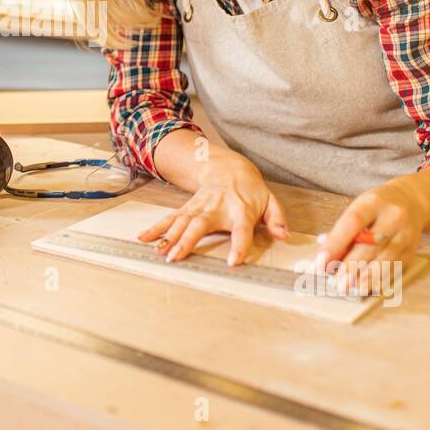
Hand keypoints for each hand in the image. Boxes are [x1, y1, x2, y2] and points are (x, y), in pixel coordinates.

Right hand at [137, 153, 290, 265]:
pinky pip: (170, 218)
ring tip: (159, 252)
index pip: (242, 230)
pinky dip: (157, 228)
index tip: (233, 262)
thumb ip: (277, 219)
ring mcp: (199, 207)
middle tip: (176, 257)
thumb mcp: (270, 202)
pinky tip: (144, 238)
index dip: (238, 245)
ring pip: (182, 222)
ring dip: (169, 237)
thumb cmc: (251, 190)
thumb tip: (285, 235)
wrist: (228, 167)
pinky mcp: (187, 207)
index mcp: (241, 211)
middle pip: (201, 225)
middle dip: (187, 241)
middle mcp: (217, 208)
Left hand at [316, 179, 429, 295]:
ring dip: (365, 279)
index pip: (352, 223)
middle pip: (369, 247)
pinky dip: (379, 281)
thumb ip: (341, 232)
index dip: (335, 245)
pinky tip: (367, 287)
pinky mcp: (411, 250)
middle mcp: (393, 218)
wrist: (412, 201)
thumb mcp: (358, 209)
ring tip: (350, 289)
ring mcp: (405, 235)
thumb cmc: (376, 207)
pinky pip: (394, 269)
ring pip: (383, 262)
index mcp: (373, 203)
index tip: (320, 263)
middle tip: (336, 283)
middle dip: (349, 268)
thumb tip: (325, 260)